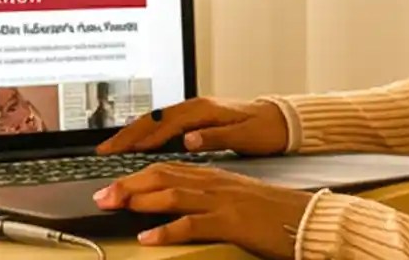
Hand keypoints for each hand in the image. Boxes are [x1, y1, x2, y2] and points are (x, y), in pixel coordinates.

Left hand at [93, 163, 312, 258]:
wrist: (307, 218)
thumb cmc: (271, 213)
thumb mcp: (233, 198)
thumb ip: (204, 197)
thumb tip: (174, 203)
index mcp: (212, 176)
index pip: (166, 169)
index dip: (135, 175)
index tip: (111, 184)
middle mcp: (213, 183)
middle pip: (161, 176)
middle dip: (127, 184)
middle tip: (101, 196)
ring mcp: (221, 201)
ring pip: (172, 194)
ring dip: (138, 200)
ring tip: (115, 207)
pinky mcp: (231, 222)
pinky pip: (192, 224)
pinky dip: (167, 230)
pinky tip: (148, 239)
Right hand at [96, 97, 289, 155]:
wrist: (280, 120)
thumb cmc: (265, 129)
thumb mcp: (243, 136)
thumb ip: (214, 138)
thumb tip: (188, 139)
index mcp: (205, 110)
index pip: (166, 125)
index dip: (144, 139)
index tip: (125, 151)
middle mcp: (196, 106)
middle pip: (154, 119)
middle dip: (127, 134)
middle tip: (105, 149)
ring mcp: (195, 110)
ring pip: (155, 119)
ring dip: (132, 132)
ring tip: (112, 146)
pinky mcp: (196, 116)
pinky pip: (163, 122)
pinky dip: (146, 131)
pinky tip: (137, 141)